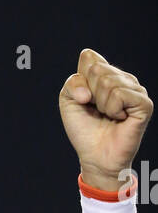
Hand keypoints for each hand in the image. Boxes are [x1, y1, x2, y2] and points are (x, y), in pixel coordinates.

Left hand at [60, 49, 151, 192]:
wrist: (95, 155)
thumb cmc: (84, 129)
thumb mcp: (68, 100)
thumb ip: (73, 82)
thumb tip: (89, 91)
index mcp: (107, 73)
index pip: (89, 57)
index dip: (79, 81)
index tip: (83, 99)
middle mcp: (123, 78)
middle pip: (97, 68)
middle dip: (89, 93)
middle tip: (96, 110)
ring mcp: (136, 89)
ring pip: (108, 81)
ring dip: (101, 104)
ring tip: (108, 115)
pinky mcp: (144, 103)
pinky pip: (120, 94)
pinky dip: (112, 109)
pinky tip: (119, 118)